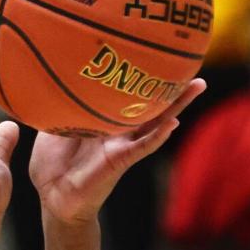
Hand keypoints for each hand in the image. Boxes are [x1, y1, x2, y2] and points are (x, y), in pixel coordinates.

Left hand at [30, 79, 206, 224]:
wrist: (52, 196)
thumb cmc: (52, 164)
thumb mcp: (52, 126)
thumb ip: (57, 105)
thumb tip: (52, 77)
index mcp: (103, 118)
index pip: (128, 94)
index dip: (142, 76)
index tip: (156, 52)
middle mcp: (119, 129)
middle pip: (152, 103)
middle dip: (172, 84)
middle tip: (191, 62)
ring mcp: (123, 145)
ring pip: (157, 121)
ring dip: (177, 104)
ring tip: (198, 85)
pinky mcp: (120, 161)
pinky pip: (143, 147)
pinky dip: (158, 136)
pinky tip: (173, 124)